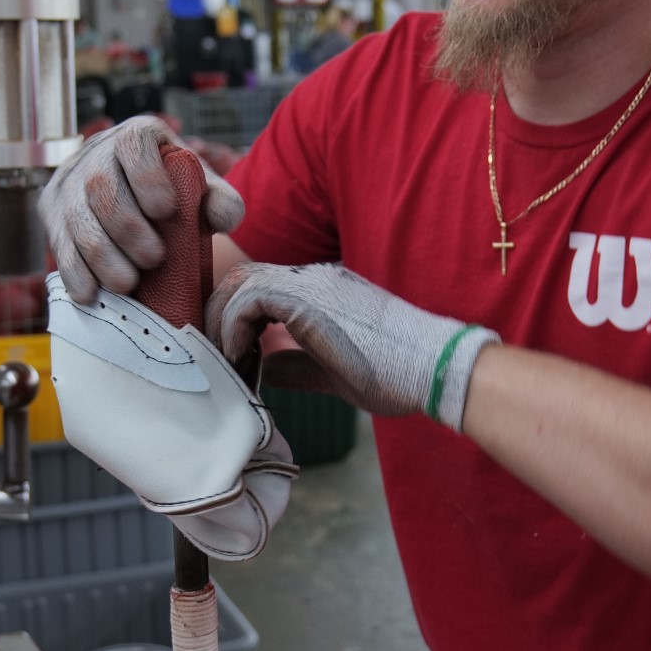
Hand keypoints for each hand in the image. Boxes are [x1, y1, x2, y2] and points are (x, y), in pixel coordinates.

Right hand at [39, 116, 244, 301]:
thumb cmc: (170, 188)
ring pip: (77, 218)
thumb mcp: (198, 185)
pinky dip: (74, 271)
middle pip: (101, 186)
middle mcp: (95, 154)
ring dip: (101, 255)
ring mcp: (69, 184)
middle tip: (154, 258)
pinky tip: (90, 293)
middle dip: (127, 227)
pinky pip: (58, 243)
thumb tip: (222, 219)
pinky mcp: (51, 213)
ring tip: (127, 283)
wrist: (127, 187)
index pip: (133, 144)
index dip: (146, 175)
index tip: (165, 210)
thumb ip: (219, 199)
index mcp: (135, 137)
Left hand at [207, 263, 498, 430]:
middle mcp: (312, 278)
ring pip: (241, 282)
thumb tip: (264, 368)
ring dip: (222, 322)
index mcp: (321, 290)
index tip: (231, 357)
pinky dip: (235, 328)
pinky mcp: (310, 299)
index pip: (258, 285)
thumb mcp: (333, 372)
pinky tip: (241, 358)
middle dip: (218, 316)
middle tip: (216, 358)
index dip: (233, 317)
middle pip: (242, 277)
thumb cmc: (397, 373)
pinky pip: (251, 299)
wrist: (434, 366)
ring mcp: (312, 282)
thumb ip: (297, 364)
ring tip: (225, 362)